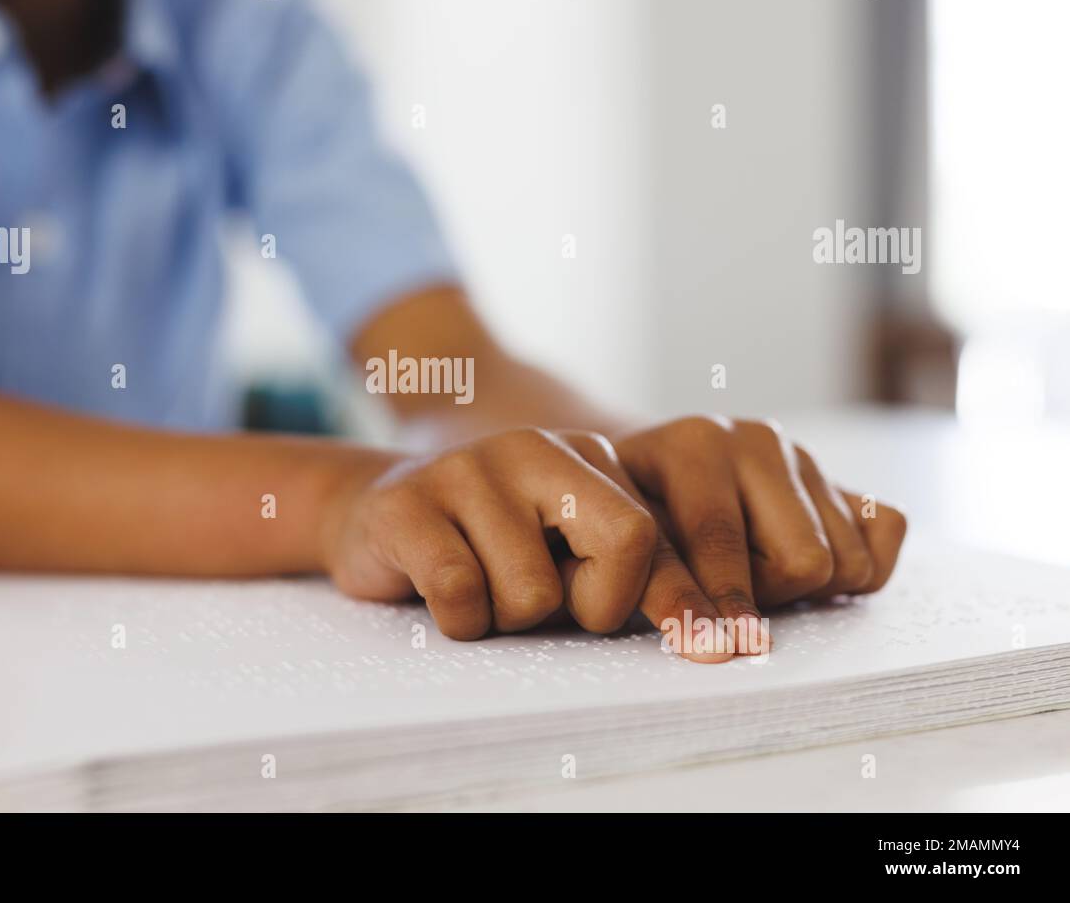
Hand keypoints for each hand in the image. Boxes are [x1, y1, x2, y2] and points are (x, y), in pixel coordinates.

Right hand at [321, 427, 738, 660]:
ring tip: (480, 589)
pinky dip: (457, 618)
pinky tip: (438, 594)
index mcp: (586, 457)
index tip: (722, 651)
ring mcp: (468, 468)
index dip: (682, 602)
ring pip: (533, 592)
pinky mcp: (407, 502)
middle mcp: (534, 448)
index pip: (652, 534)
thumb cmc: (487, 551)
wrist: (375, 516)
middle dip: (593, 604)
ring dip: (507, 618)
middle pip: (623, 543)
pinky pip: (459, 590)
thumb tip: (719, 638)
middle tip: (546, 605)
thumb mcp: (564, 556)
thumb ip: (632, 574)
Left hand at [612, 416, 906, 618]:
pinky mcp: (841, 476)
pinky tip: (798, 566)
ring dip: (805, 587)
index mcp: (694, 446)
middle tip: (729, 593)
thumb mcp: (618, 535)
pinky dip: (854, 568)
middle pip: (806, 561)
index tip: (718, 648)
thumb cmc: (628, 515)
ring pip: (849, 562)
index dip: (721, 604)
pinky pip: (887, 532)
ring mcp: (805, 456)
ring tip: (756, 574)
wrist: (648, 473)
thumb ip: (657, 579)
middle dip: (769, 593)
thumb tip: (705, 634)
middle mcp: (756, 440)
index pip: (723, 539)